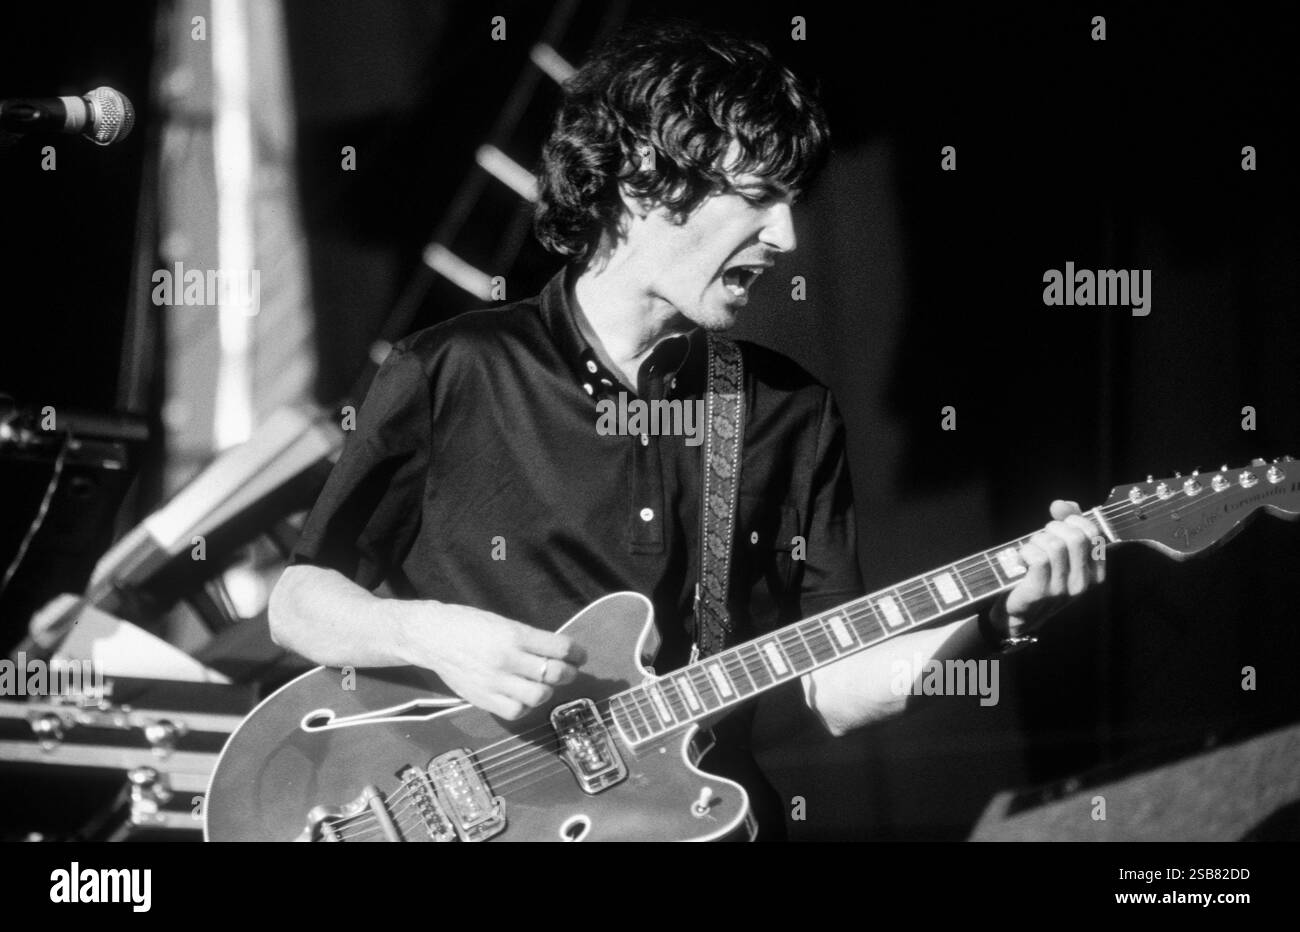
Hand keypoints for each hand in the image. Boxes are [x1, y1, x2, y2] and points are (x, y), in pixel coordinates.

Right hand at [395, 603, 583, 719]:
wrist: (431, 637)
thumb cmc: (469, 624)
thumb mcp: (503, 623)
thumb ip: (530, 639)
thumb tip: (560, 653)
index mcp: (514, 634)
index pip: (559, 647)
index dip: (577, 653)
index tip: (580, 655)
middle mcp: (507, 658)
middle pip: (554, 673)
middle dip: (568, 673)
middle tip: (568, 671)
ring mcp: (495, 681)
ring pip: (539, 696)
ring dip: (547, 691)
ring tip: (543, 684)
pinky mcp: (483, 699)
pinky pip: (516, 711)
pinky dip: (525, 706)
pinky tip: (523, 696)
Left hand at [999, 500, 1104, 635]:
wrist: (1021, 615)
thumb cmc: (1041, 578)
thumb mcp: (1061, 553)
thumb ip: (1067, 525)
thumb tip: (1061, 504)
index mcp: (1095, 573)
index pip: (1094, 534)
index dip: (1075, 518)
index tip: (1059, 519)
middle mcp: (1083, 583)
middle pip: (1076, 537)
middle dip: (1054, 528)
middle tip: (1042, 537)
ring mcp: (1063, 590)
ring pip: (1055, 546)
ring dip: (1037, 540)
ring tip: (1031, 549)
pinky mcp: (1041, 592)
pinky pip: (1038, 559)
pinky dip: (1026, 551)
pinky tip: (1022, 557)